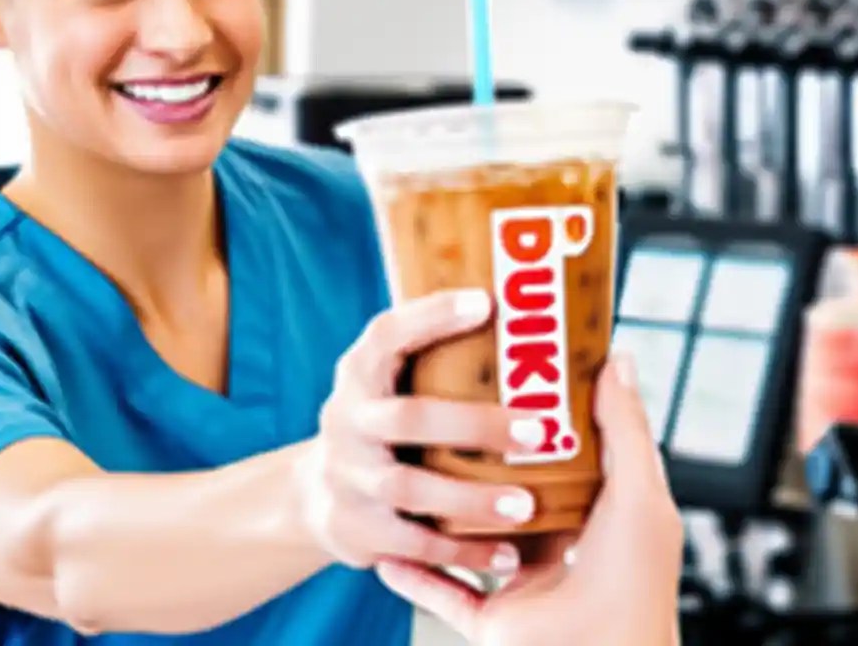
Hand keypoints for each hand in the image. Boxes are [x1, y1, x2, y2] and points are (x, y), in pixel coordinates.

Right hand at [295, 289, 540, 574]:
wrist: (317, 496)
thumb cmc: (389, 425)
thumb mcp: (395, 385)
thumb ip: (442, 361)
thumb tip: (534, 328)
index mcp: (362, 373)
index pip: (389, 334)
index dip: (432, 317)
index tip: (488, 302)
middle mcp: (348, 419)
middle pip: (409, 418)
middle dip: (477, 425)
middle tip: (539, 432)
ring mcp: (347, 475)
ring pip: (410, 487)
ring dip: (472, 499)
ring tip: (526, 506)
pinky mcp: (354, 527)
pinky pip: (410, 543)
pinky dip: (460, 552)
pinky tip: (505, 555)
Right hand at [375, 354, 684, 645]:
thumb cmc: (633, 576)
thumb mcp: (637, 488)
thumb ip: (625, 426)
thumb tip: (619, 358)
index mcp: (596, 520)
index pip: (562, 461)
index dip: (538, 423)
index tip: (506, 383)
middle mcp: (557, 552)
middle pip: (509, 497)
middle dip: (479, 463)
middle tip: (445, 416)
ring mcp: (520, 588)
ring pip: (468, 543)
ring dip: (438, 514)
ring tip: (404, 470)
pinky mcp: (487, 620)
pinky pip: (438, 593)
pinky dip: (411, 573)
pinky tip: (383, 546)